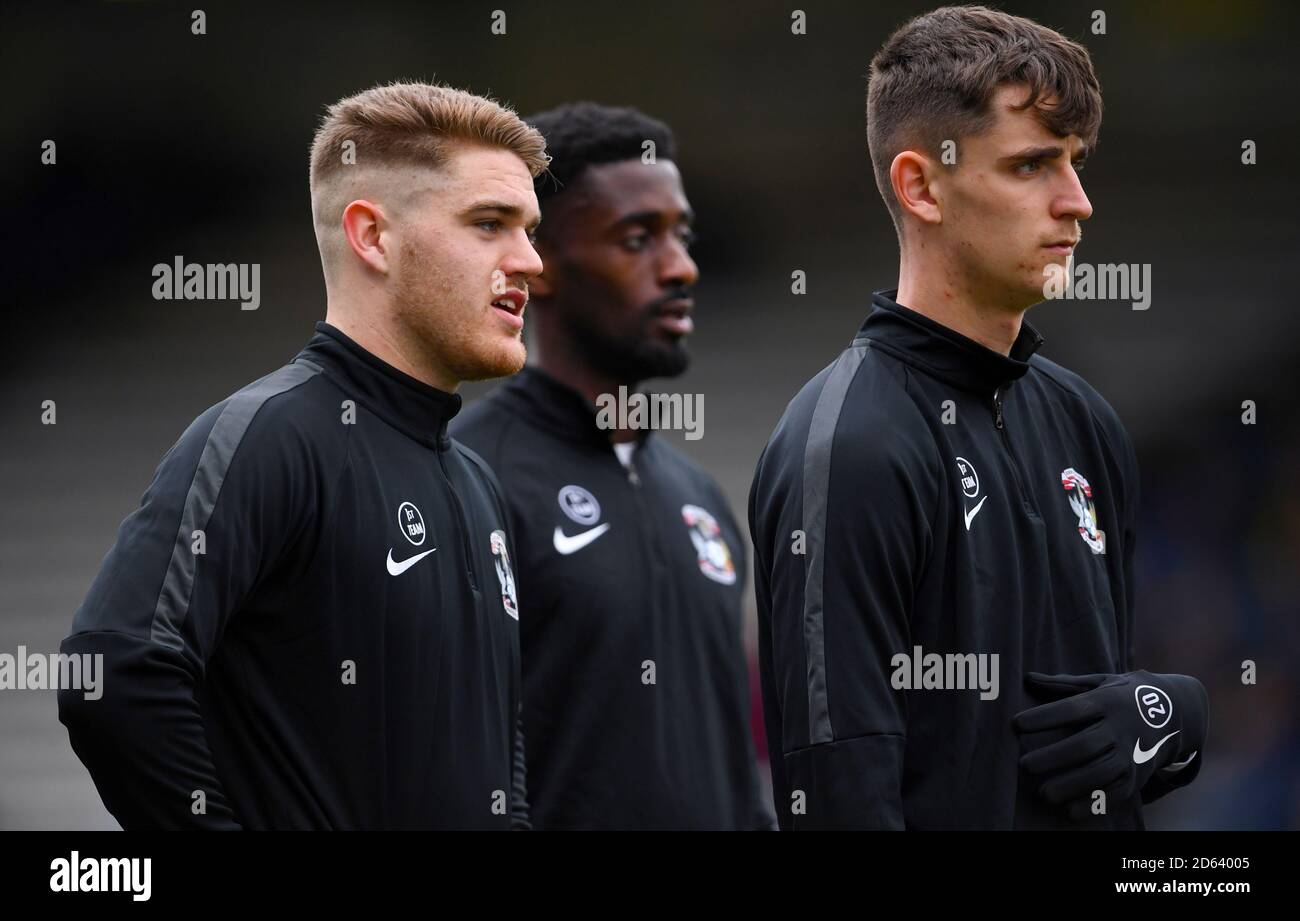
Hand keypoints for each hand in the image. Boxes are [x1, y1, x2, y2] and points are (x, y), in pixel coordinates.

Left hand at [1014, 670, 1207, 820]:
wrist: (1172, 711)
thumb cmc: (1120, 695)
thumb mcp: (1097, 682)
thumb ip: (1062, 684)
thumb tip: (1027, 677)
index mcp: (1106, 702)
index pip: (1072, 709)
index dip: (1044, 717)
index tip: (1016, 723)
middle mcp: (1121, 728)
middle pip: (1085, 745)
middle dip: (1054, 757)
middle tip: (1024, 765)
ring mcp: (1132, 754)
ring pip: (1101, 773)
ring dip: (1071, 785)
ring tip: (1042, 793)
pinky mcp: (1138, 776)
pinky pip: (1117, 793)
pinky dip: (1095, 804)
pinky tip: (1071, 811)